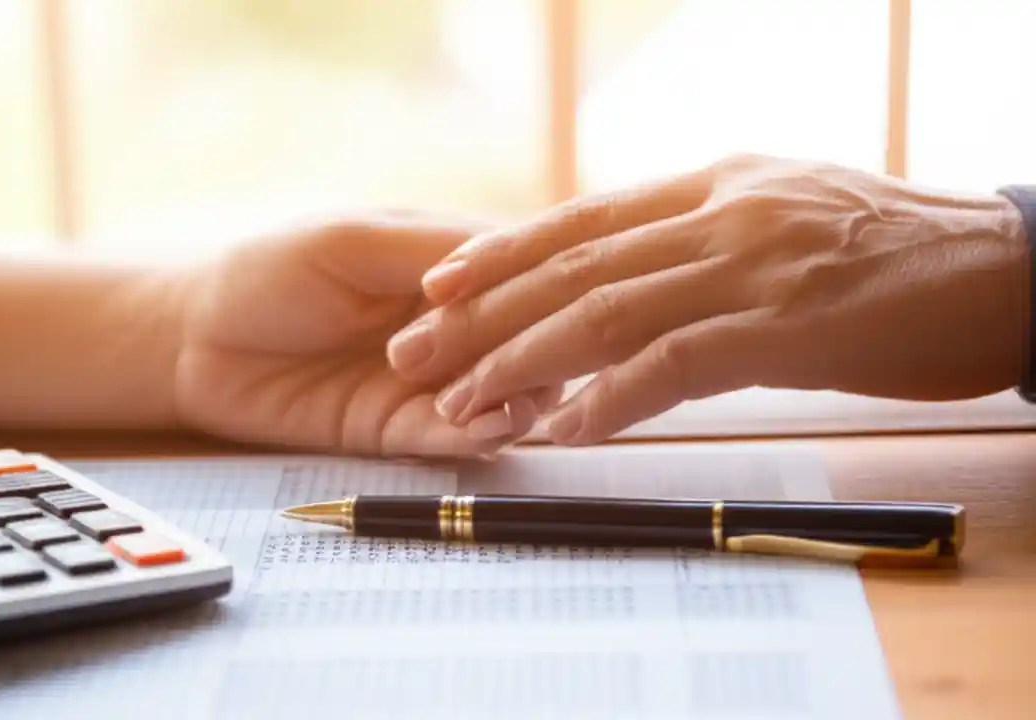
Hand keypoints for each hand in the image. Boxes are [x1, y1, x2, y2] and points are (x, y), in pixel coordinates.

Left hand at [176, 215, 560, 456]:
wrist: (193, 341)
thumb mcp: (351, 241)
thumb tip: (518, 266)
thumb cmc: (265, 270)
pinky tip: (482, 425)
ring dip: (515, 398)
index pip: (523, 274)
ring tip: (510, 401)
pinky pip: (452, 436)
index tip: (554, 301)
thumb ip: (429, 253)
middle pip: (526, 338)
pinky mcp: (398, 428)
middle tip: (523, 361)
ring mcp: (429, 379)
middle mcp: (450, 323)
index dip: (546, 289)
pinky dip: (476, 434)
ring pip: (502, 393)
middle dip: (534, 351)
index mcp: (445, 264)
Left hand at [386, 155, 1028, 444]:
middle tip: (413, 351)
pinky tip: (563, 428)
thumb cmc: (894, 252)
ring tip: (463, 401)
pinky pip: (676, 364)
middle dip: (483, 312)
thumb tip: (629, 278)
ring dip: (524, 361)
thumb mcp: (783, 218)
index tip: (434, 283)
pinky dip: (611, 399)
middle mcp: (719, 213)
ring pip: (606, 312)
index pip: (580, 218)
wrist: (1009, 265)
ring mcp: (752, 265)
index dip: (499, 251)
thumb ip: (703, 239)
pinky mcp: (789, 326)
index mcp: (712, 183)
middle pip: (572, 265)